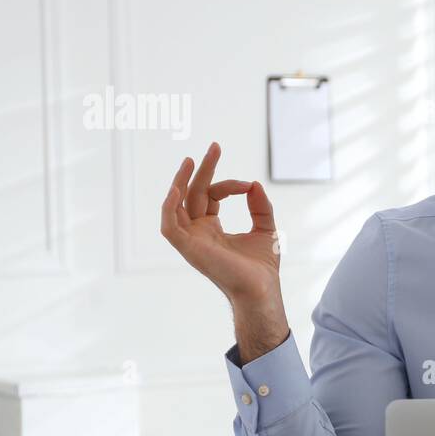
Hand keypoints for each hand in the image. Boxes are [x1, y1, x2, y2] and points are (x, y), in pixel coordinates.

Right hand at [160, 141, 281, 305]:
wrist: (262, 289)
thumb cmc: (262, 268)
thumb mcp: (265, 229)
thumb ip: (260, 207)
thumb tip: (255, 184)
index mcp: (211, 228)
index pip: (211, 195)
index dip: (229, 185)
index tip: (249, 185)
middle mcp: (197, 232)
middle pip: (192, 194)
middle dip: (203, 169)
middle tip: (215, 146)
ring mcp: (191, 240)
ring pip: (176, 205)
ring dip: (181, 181)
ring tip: (191, 159)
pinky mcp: (188, 249)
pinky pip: (169, 226)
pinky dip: (169, 207)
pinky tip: (177, 189)